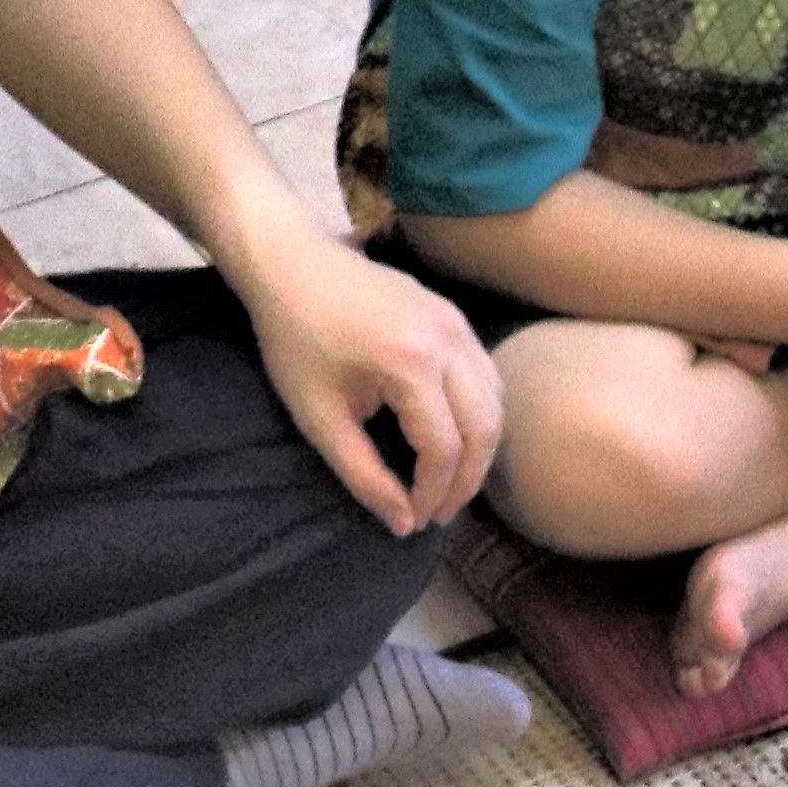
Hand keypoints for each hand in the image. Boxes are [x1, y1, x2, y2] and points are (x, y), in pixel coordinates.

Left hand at [232, 232, 499, 532]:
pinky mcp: (456, 318)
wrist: (291, 261)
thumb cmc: (295, 339)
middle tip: (440, 512)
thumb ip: (363, 476)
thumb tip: (404, 524)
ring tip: (450, 481)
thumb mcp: (319, 416)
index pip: (443, 449)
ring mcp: (458, 324)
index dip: (432, 494)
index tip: (413, 520)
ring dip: (480, 451)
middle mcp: (448, 341)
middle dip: (466, 482)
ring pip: (496, 405)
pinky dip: (481, 417)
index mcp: (411, 363)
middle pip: (485, 431)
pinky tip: (455, 438)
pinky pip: (488, 379)